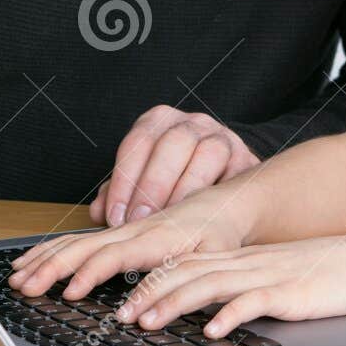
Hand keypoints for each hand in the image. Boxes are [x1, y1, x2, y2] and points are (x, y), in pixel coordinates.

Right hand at [9, 183, 254, 301]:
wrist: (227, 205)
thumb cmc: (221, 234)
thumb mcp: (208, 263)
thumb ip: (174, 284)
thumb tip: (139, 312)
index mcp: (154, 237)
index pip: (113, 255)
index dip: (89, 274)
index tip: (68, 294)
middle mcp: (133, 229)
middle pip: (84, 246)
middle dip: (50, 266)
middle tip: (23, 287)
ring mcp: (124, 229)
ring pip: (77, 240)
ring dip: (45, 258)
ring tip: (16, 276)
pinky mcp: (121, 232)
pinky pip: (81, 238)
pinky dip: (54, 249)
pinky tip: (36, 260)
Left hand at [89, 105, 259, 225]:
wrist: (223, 176)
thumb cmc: (174, 178)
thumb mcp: (142, 180)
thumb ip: (120, 193)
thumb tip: (99, 212)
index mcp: (159, 121)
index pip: (137, 143)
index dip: (124, 181)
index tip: (116, 216)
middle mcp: (191, 123)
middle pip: (172, 143)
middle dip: (154, 185)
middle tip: (141, 221)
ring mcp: (222, 137)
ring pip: (207, 153)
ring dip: (186, 191)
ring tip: (171, 224)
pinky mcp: (246, 158)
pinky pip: (235, 173)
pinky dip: (218, 197)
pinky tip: (203, 219)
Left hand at [114, 234, 345, 340]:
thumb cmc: (319, 273)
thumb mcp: (271, 276)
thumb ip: (239, 285)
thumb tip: (206, 308)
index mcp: (239, 259)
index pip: (185, 264)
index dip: (151, 281)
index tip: (124, 301)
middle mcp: (246, 263)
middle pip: (187, 273)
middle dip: (150, 294)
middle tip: (121, 315)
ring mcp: (266, 275)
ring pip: (209, 285)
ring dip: (175, 304)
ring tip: (149, 322)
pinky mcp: (288, 291)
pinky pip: (253, 301)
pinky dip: (229, 315)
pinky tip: (212, 329)